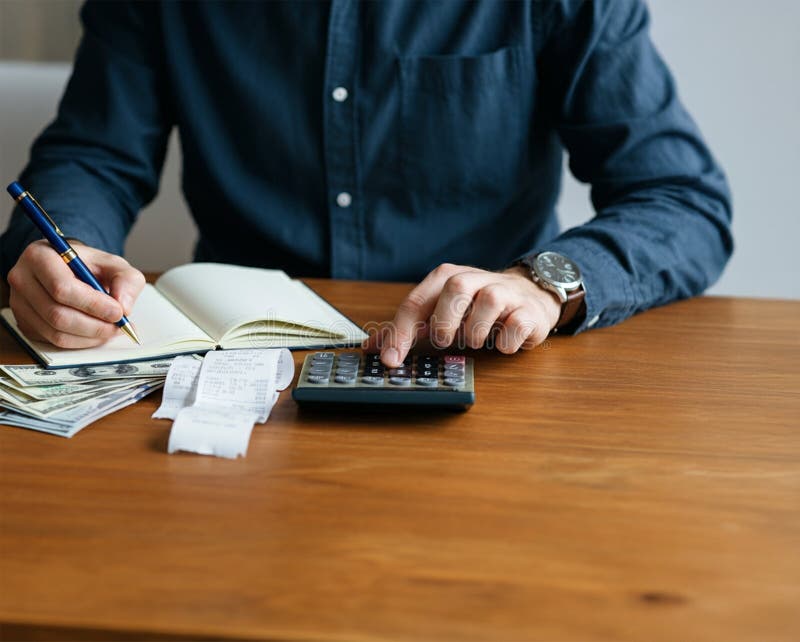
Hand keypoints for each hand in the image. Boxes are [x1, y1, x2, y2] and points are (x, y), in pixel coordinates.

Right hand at [7, 240, 145, 347]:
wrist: (67, 268)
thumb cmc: (87, 265)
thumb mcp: (113, 264)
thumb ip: (127, 280)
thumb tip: (124, 306)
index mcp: (40, 257)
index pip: (62, 288)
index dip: (93, 304)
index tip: (118, 312)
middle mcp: (23, 280)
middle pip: (58, 315)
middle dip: (95, 325)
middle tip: (119, 326)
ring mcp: (20, 304)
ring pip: (56, 333)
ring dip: (90, 337)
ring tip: (112, 329)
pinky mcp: (25, 323)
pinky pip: (54, 341)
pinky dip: (81, 342)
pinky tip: (96, 333)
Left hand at [365, 263, 561, 366]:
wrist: (528, 297)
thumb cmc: (476, 308)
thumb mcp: (439, 313)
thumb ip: (408, 329)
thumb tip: (372, 348)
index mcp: (447, 279)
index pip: (417, 301)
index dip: (401, 332)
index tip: (390, 360)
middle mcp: (475, 279)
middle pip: (455, 288)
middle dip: (445, 321)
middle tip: (445, 341)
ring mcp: (504, 293)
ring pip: (489, 301)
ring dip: (476, 330)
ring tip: (476, 341)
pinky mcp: (528, 311)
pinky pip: (517, 323)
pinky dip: (506, 340)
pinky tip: (502, 344)